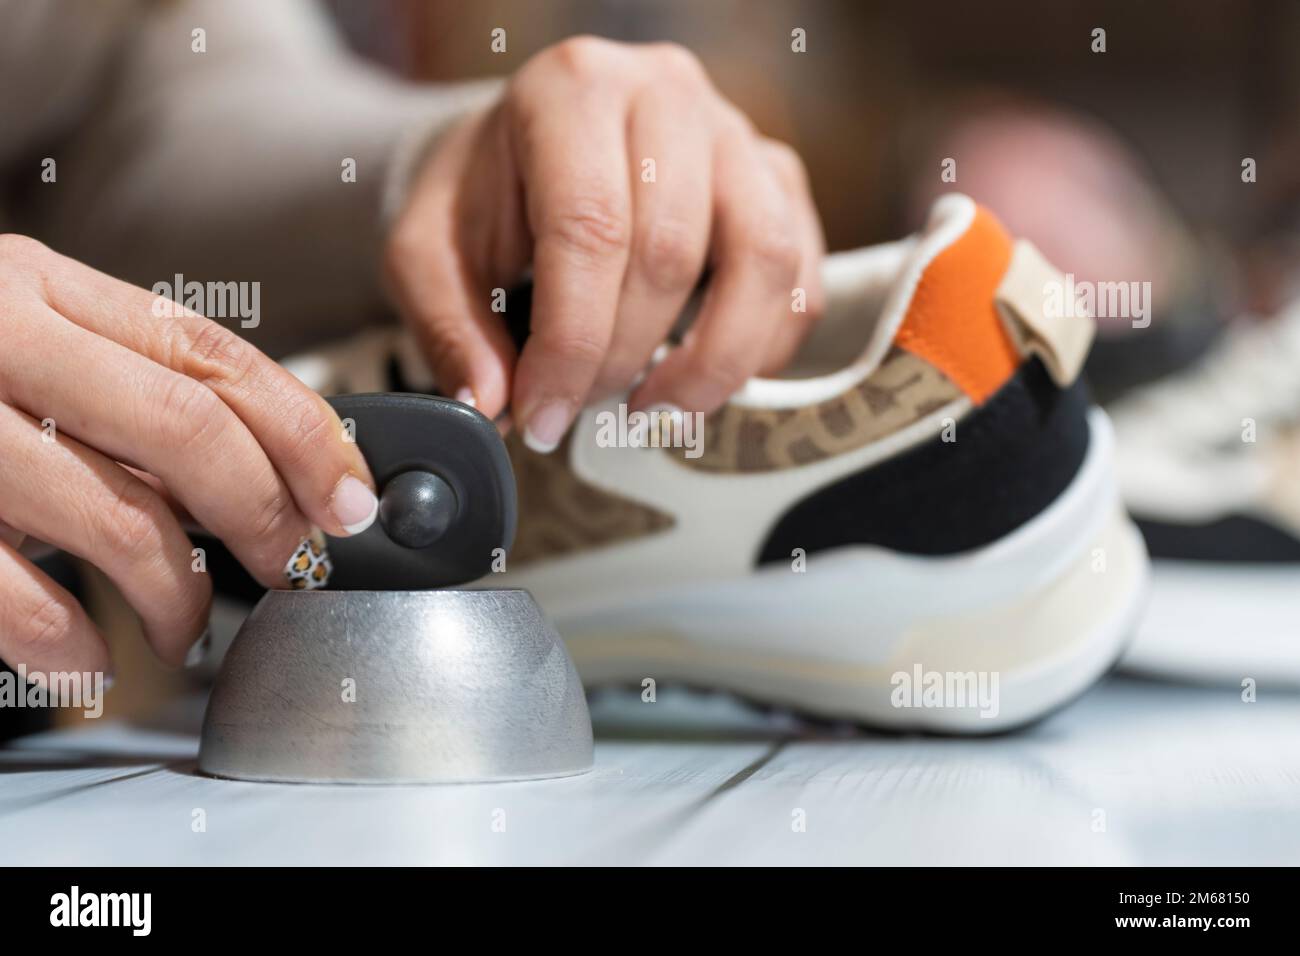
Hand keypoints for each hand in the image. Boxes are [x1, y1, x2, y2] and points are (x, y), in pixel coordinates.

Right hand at [0, 235, 377, 675]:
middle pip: (187, 431)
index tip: (351, 498)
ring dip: (177, 592)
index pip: (216, 356)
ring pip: (112, 516)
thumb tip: (267, 457)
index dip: (306, 434)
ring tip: (186, 625)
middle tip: (292, 566)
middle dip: (265, 514)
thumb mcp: (22, 327)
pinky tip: (89, 659)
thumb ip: (124, 370)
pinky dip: (66, 639)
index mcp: (45, 286)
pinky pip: (9, 588)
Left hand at [386, 37, 825, 450]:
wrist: (529, 149)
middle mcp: (666, 93)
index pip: (590, 231)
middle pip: (671, 253)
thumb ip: (448, 328)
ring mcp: (736, 133)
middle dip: (624, 359)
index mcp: (573, 90)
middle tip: (581, 409)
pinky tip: (703, 375)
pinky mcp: (778, 178)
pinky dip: (764, 345)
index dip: (572, 345)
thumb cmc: (481, 201)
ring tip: (654, 409)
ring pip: (762, 262)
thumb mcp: (426, 255)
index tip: (543, 416)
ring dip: (713, 362)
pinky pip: (800, 274)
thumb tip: (494, 407)